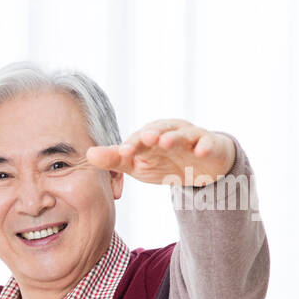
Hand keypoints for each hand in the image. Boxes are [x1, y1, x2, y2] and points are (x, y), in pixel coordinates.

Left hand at [86, 120, 235, 186]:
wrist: (201, 167)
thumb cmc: (164, 162)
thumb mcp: (137, 165)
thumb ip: (114, 160)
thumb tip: (88, 154)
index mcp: (150, 135)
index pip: (138, 139)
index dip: (131, 145)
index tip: (122, 153)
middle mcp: (169, 131)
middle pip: (160, 130)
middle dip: (152, 134)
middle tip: (145, 139)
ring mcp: (190, 137)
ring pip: (182, 134)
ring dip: (174, 137)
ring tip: (166, 142)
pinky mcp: (209, 144)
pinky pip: (208, 143)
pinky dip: (205, 145)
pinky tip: (200, 151)